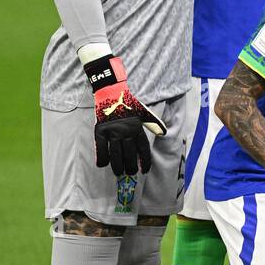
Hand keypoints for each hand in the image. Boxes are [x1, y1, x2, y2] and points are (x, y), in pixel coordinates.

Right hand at [84, 54, 166, 176]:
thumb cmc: (128, 103)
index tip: (144, 171)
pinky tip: (103, 165)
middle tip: (130, 173)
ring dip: (117, 166)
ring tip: (119, 173)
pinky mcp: (100, 131)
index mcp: (137, 128)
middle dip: (131, 167)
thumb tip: (164, 133)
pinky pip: (101, 148)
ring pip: (115, 154)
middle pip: (129, 155)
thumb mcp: (143, 112)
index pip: (143, 149)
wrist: (111, 91)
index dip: (144, 162)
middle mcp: (125, 132)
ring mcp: (112, 132)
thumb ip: (154, 123)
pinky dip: (101, 158)